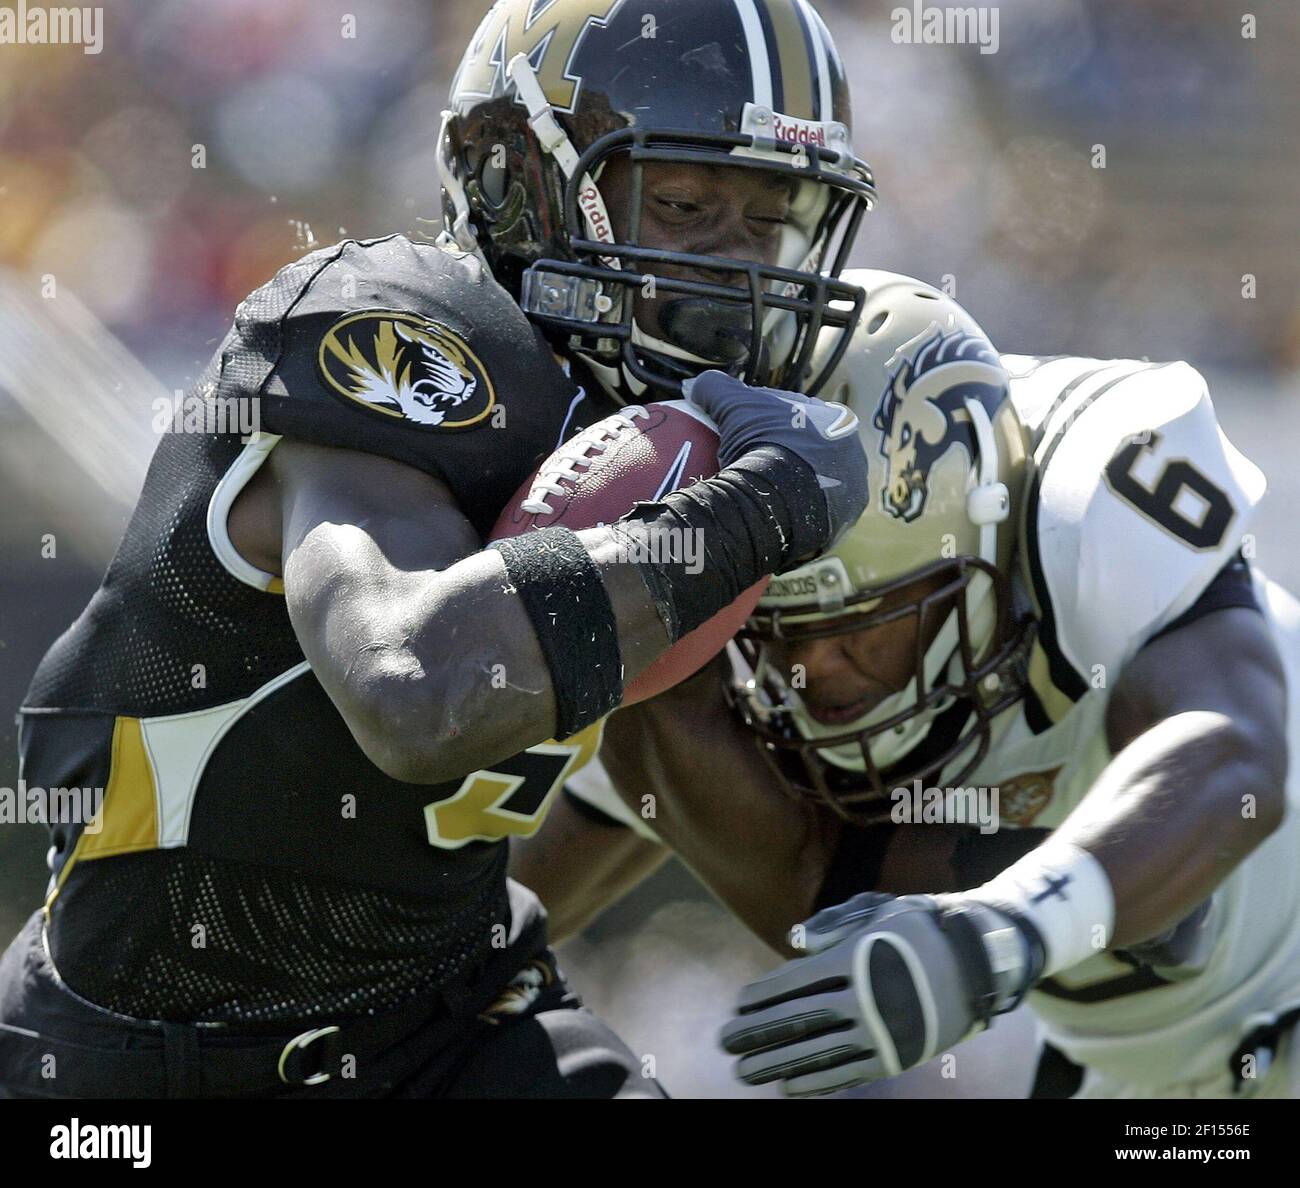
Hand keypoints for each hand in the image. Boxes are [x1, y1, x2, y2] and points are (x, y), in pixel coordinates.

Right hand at [684, 370, 868, 551]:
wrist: (782, 496)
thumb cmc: (763, 444)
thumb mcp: (733, 407)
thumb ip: (716, 389)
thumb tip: (694, 385)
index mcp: (832, 417)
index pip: (798, 415)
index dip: (770, 421)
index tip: (747, 434)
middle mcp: (849, 449)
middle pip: (809, 448)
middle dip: (785, 452)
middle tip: (753, 464)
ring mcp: (851, 484)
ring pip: (815, 481)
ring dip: (794, 485)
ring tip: (763, 494)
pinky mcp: (844, 517)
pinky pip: (817, 512)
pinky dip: (798, 512)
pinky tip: (776, 516)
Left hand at [718, 891, 1036, 1096]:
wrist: (982, 956)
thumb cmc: (921, 922)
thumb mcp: (878, 908)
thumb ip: (834, 923)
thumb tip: (794, 942)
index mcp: (857, 959)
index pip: (796, 983)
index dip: (763, 997)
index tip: (737, 1005)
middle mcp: (867, 998)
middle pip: (800, 1021)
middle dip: (758, 1034)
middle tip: (726, 1042)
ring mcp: (884, 1031)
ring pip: (820, 1053)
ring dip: (778, 1064)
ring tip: (746, 1071)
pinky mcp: (899, 1054)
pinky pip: (850, 1073)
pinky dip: (818, 1081)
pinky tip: (790, 1085)